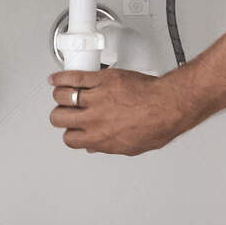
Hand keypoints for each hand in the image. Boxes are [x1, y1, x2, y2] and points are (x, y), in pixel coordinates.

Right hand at [48, 67, 194, 154]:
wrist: (169, 104)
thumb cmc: (157, 124)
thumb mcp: (131, 147)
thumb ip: (107, 146)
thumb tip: (95, 147)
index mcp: (99, 138)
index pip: (69, 139)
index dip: (70, 132)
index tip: (72, 127)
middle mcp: (94, 119)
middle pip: (59, 117)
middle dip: (61, 115)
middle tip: (66, 110)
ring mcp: (97, 98)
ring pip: (62, 96)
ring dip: (61, 95)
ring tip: (64, 93)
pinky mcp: (102, 80)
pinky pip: (73, 77)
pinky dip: (60, 77)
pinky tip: (56, 79)